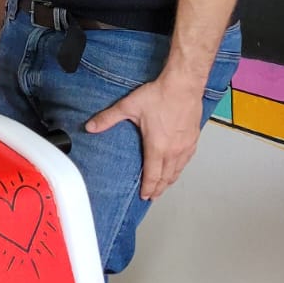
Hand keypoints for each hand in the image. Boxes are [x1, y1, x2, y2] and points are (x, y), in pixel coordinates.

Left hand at [85, 72, 206, 199]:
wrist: (183, 86)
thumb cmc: (159, 96)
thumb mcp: (128, 107)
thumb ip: (107, 119)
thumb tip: (90, 127)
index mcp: (157, 147)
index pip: (152, 174)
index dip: (148, 187)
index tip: (145, 196)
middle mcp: (174, 150)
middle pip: (166, 176)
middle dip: (158, 188)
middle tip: (153, 196)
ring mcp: (186, 146)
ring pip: (178, 170)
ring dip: (170, 180)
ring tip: (163, 186)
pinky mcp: (193, 139)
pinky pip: (187, 160)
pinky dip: (180, 168)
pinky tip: (177, 168)